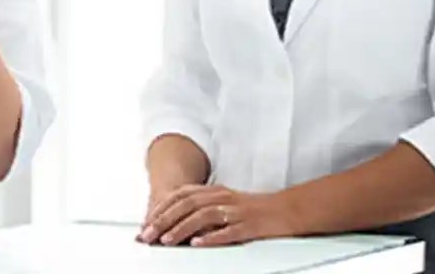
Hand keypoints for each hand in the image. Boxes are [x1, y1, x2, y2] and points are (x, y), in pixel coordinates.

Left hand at [139, 185, 296, 247]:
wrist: (289, 210)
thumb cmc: (255, 210)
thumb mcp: (225, 203)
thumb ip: (202, 209)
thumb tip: (176, 223)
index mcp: (215, 191)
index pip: (180, 196)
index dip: (160, 208)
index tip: (145, 223)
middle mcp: (223, 197)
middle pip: (187, 205)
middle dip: (164, 220)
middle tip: (147, 235)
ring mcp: (236, 210)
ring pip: (203, 216)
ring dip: (182, 228)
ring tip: (166, 240)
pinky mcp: (250, 224)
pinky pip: (229, 230)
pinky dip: (211, 237)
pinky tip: (198, 243)